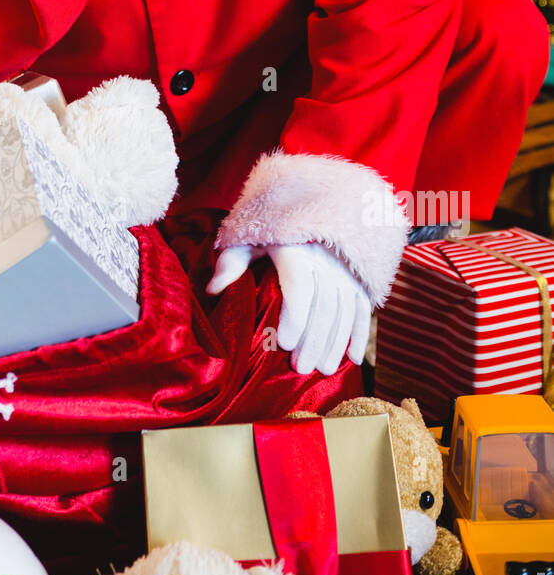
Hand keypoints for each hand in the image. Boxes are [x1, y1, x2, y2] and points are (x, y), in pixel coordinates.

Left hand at [206, 241, 370, 376]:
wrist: (306, 205)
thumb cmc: (268, 228)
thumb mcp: (245, 238)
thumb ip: (231, 262)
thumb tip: (213, 290)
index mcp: (294, 250)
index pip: (299, 287)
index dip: (295, 317)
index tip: (285, 344)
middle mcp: (325, 260)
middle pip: (324, 306)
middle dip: (314, 341)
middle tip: (301, 368)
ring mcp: (344, 270)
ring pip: (345, 311)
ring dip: (336, 343)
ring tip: (323, 369)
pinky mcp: (356, 278)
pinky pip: (363, 307)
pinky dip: (361, 334)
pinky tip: (354, 359)